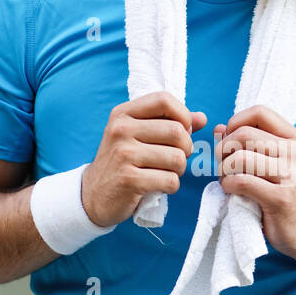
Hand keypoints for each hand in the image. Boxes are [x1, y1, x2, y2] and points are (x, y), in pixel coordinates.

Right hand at [82, 91, 206, 226]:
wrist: (93, 194)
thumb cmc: (123, 162)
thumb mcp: (138, 135)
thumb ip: (170, 123)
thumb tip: (202, 118)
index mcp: (123, 114)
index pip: (164, 99)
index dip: (183, 116)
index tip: (182, 131)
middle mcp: (121, 130)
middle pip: (177, 132)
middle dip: (186, 149)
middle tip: (175, 158)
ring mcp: (123, 154)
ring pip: (177, 158)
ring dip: (179, 170)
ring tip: (166, 172)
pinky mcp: (128, 179)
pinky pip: (170, 180)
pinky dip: (171, 186)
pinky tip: (159, 186)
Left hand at [216, 105, 295, 257]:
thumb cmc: (282, 194)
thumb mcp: (270, 163)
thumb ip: (247, 143)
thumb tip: (219, 127)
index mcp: (293, 139)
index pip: (259, 112)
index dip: (235, 123)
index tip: (231, 143)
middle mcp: (294, 152)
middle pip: (244, 134)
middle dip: (224, 149)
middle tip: (223, 166)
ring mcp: (290, 174)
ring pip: (240, 157)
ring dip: (224, 170)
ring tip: (228, 180)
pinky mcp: (281, 198)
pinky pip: (242, 182)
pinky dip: (228, 185)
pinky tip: (232, 191)